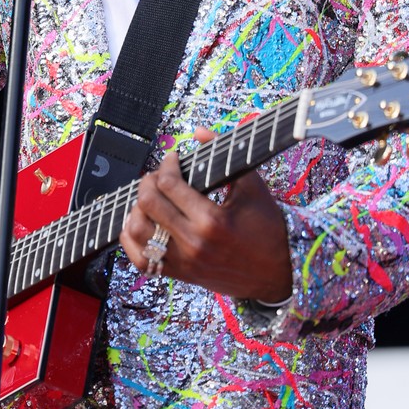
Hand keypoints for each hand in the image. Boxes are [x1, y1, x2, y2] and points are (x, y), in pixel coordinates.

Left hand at [119, 129, 291, 301]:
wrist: (276, 276)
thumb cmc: (267, 230)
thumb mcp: (253, 187)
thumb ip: (224, 155)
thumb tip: (199, 131)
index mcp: (212, 220)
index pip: (169, 184)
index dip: (167, 164)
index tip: (173, 158)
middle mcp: (193, 242)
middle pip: (148, 204)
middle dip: (148, 181)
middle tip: (159, 175)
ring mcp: (183, 261)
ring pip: (137, 232)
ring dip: (137, 208)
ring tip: (149, 198)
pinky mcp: (180, 274)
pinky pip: (140, 259)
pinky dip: (132, 239)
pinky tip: (142, 223)